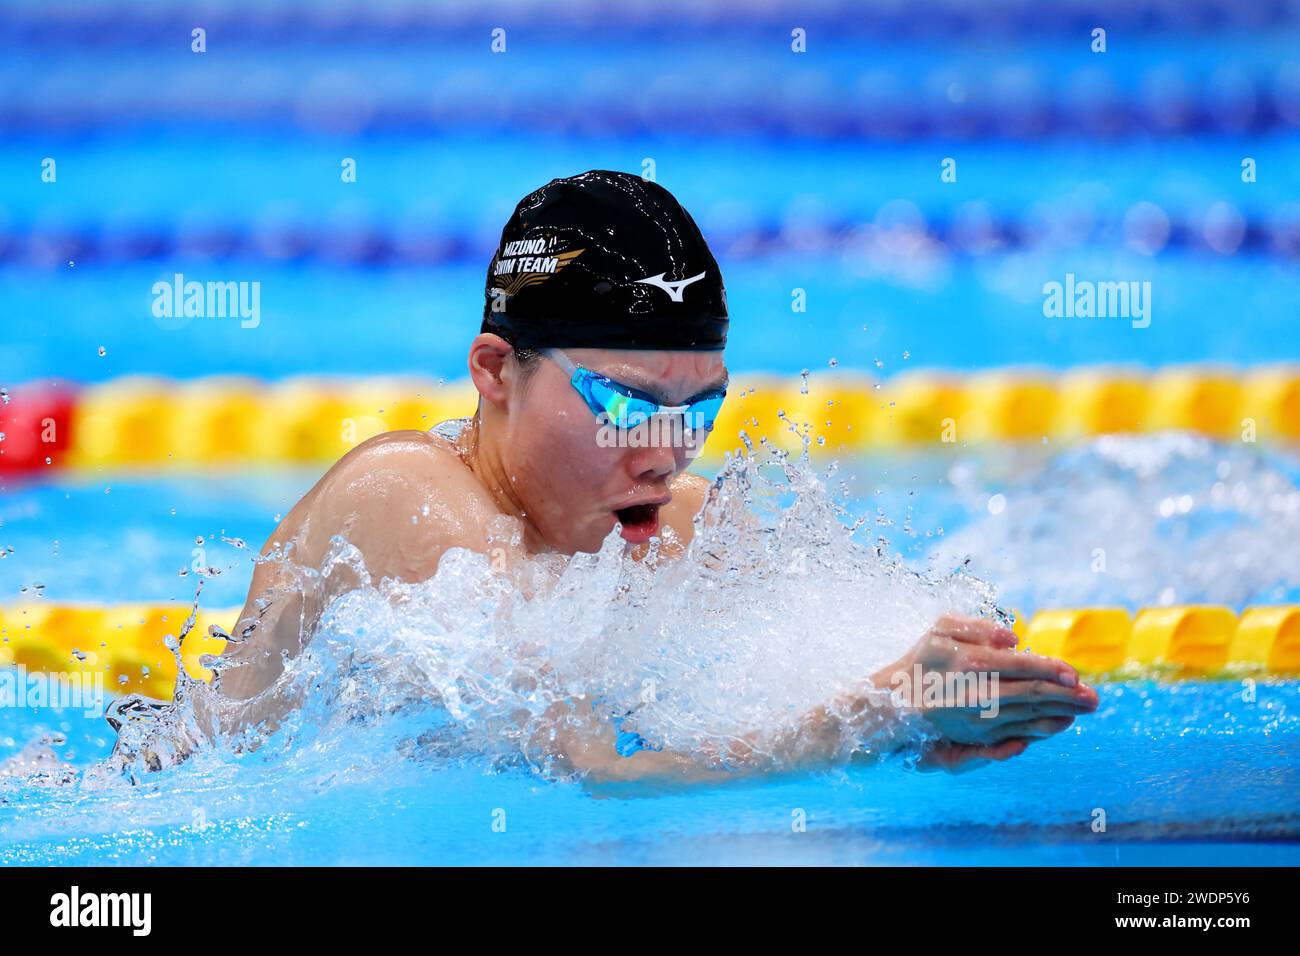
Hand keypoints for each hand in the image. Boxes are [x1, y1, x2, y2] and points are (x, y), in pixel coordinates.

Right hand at [872, 614, 1098, 767]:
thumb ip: (976, 626)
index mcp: (974, 662)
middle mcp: (980, 694)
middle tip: (1095, 698)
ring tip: (1084, 709)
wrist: (893, 700)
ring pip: (1031, 717)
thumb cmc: (921, 658)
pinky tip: (1060, 723)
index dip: (1054, 669)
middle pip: (1036, 695)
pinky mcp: (979, 737)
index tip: (1076, 673)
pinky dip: (1043, 729)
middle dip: (1069, 696)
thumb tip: (1013, 638)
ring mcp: (981, 719)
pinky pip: (1019, 733)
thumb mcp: (941, 628)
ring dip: (1062, 713)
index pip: (1025, 666)